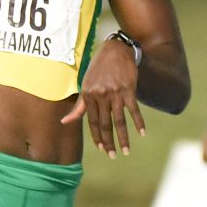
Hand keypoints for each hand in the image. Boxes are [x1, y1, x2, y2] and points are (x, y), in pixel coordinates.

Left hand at [61, 36, 143, 157]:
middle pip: (105, 124)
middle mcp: (100, 96)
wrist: (115, 50)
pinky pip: (133, 110)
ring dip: (123, 138)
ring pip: (119, 121)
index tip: (102, 149)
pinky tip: (142, 134)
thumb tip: (64, 121)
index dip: (97, 137)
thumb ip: (78, 106)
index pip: (92, 122)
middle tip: (113, 156)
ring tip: (126, 151)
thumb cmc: (98, 69)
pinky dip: (139, 123)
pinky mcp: (128, 89)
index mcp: (88, 96)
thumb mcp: (85, 85)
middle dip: (109, 143)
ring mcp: (115, 93)